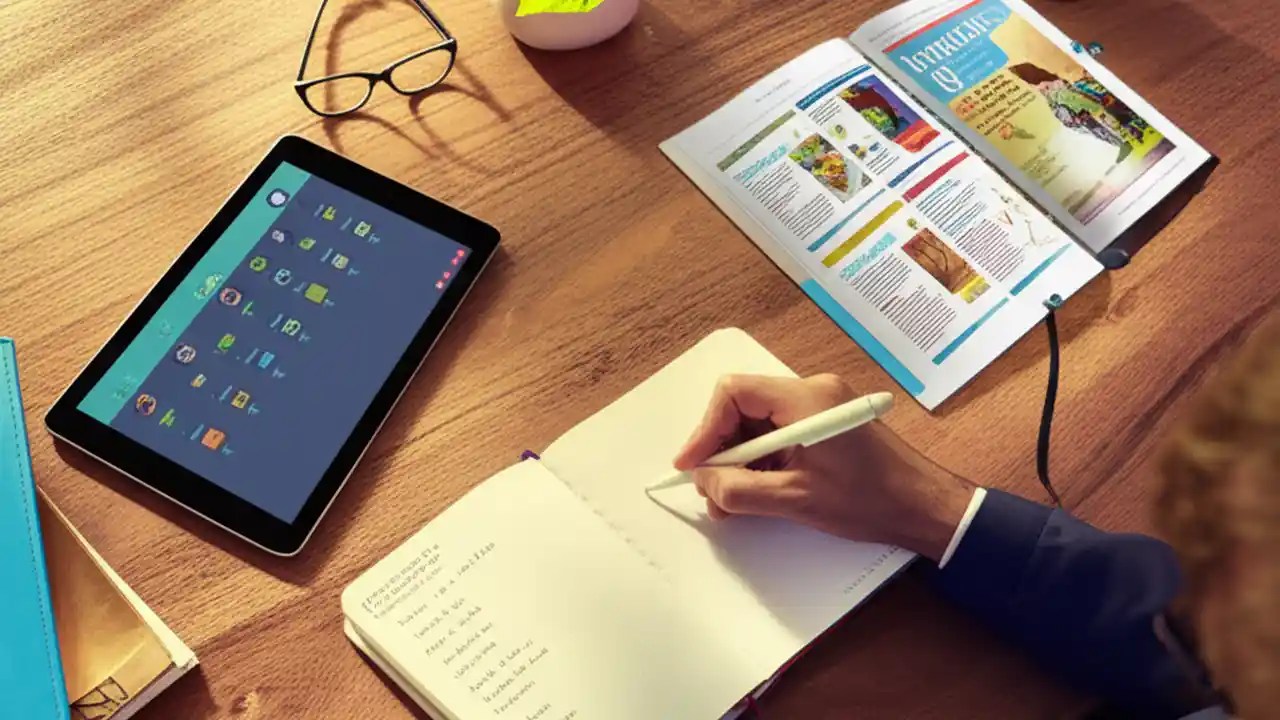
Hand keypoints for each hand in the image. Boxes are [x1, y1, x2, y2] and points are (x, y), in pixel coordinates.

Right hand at [673, 374, 975, 561]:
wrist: (926, 507)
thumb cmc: (872, 501)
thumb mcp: (796, 500)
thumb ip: (740, 489)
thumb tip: (704, 480)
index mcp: (806, 399)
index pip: (734, 393)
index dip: (705, 429)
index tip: (691, 465)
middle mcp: (813, 391)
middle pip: (743, 405)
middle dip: (722, 448)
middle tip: (712, 489)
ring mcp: (823, 405)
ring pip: (760, 421)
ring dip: (742, 458)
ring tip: (734, 499)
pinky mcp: (828, 422)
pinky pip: (781, 430)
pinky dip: (764, 458)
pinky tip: (760, 489)